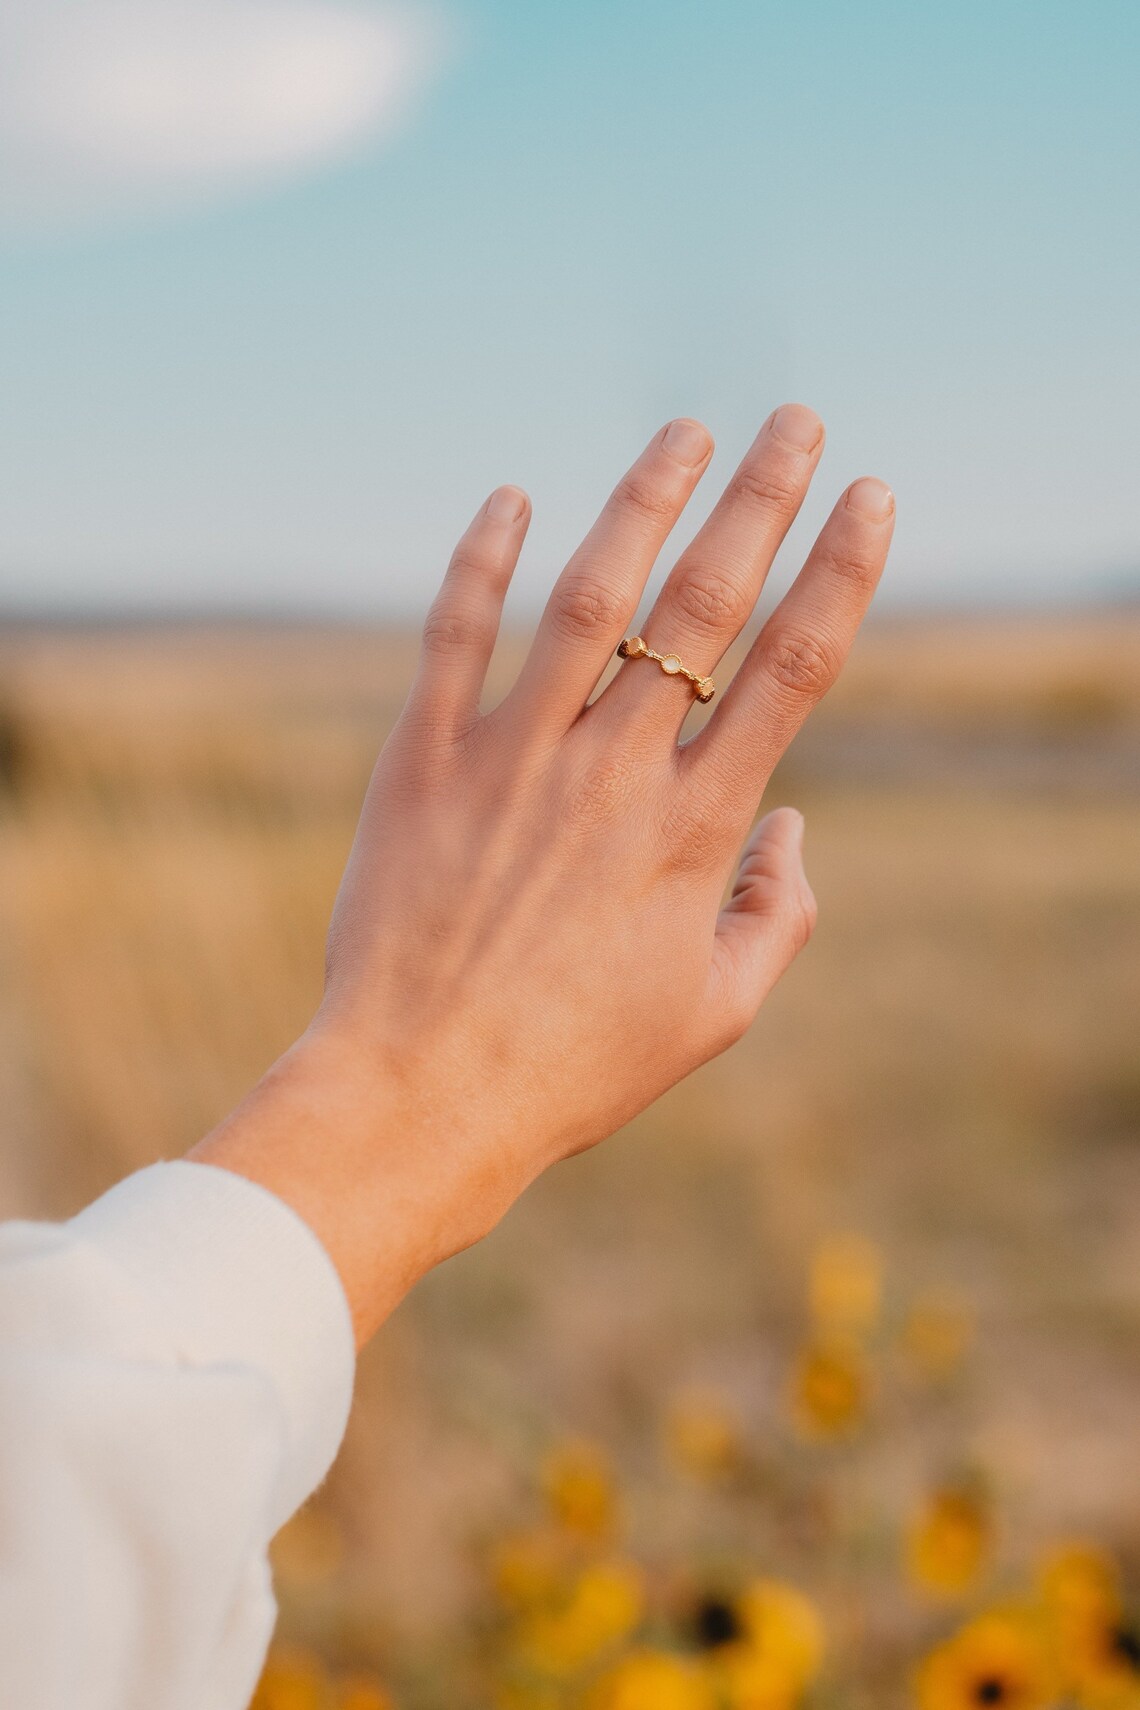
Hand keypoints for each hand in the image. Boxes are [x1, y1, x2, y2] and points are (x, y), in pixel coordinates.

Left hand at [193, 407, 893, 1342]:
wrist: (422, 1095)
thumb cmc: (576, 1066)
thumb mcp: (714, 1014)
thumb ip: (779, 915)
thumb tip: (792, 823)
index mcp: (694, 830)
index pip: (790, 669)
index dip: (841, 571)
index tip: (869, 495)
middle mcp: (612, 773)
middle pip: (704, 606)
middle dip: (762, 502)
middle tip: (797, 422)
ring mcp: (512, 758)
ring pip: (588, 598)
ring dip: (642, 502)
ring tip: (684, 432)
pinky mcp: (423, 762)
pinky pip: (454, 636)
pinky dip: (481, 559)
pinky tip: (511, 496)